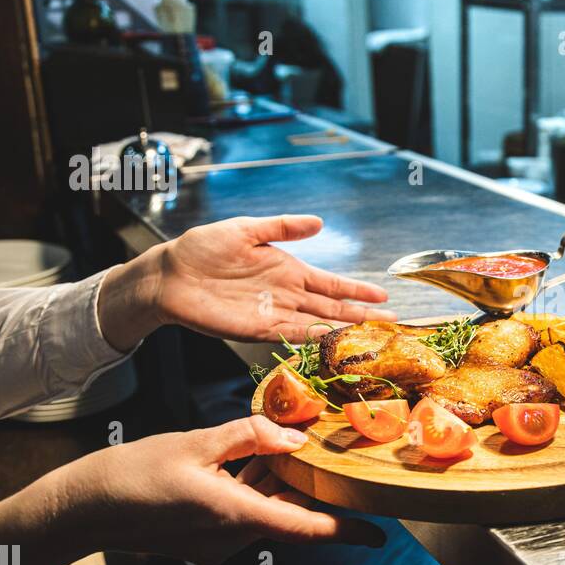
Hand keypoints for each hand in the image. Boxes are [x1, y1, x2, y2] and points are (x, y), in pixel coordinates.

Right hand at [0, 415, 385, 564]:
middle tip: (338, 463)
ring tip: (292, 450)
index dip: (347, 532)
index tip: (379, 534)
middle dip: (312, 491)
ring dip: (279, 486)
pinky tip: (251, 459)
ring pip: (265, 511)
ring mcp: (216, 541)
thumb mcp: (196, 442)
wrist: (79, 510)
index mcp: (237, 517)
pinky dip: (253, 490)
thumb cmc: (131, 476)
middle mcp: (232, 537)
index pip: (307, 530)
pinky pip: (242, 513)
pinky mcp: (201, 537)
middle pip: (290, 516)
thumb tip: (292, 437)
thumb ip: (249, 436)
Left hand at [99, 215, 394, 350]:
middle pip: (333, 309)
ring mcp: (274, 314)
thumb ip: (282, 228)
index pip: (332, 285)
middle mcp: (288, 295)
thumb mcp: (246, 229)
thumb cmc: (203, 248)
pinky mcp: (256, 329)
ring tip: (373, 336)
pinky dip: (312, 340)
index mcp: (289, 271)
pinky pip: (290, 336)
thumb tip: (319, 222)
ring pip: (318, 325)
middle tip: (394, 323)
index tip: (384, 297)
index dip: (358, 291)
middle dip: (363, 315)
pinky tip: (333, 342)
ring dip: (345, 331)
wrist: (170, 274)